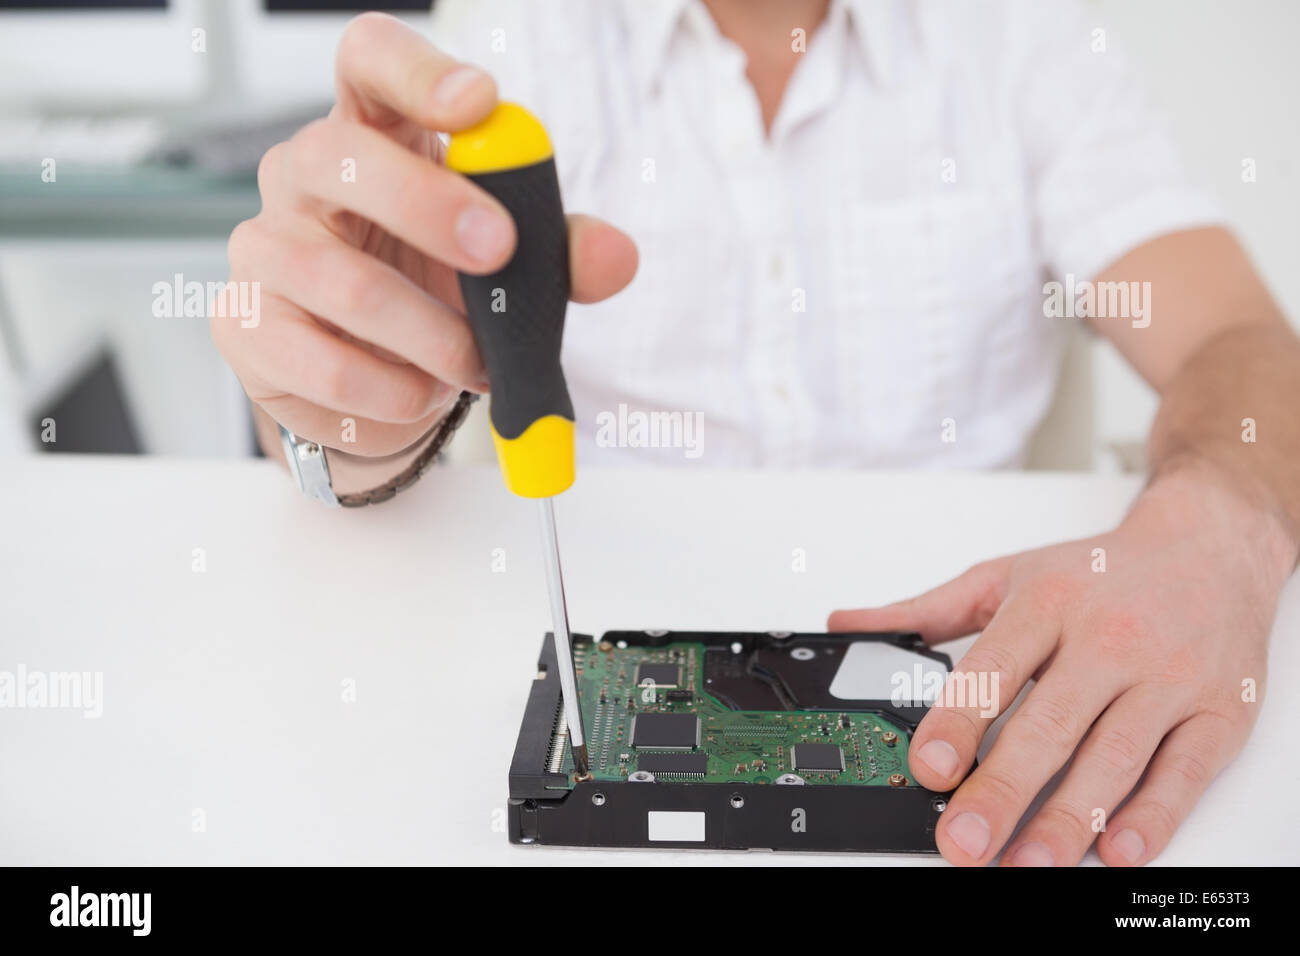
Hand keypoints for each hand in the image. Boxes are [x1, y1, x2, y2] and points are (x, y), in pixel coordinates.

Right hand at [215, 13, 637, 455]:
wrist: (372, 385)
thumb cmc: (435, 294)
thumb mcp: (507, 267)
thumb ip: (560, 254)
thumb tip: (614, 258)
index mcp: (373, 132)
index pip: (370, 61)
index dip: (419, 73)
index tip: (479, 104)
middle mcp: (304, 175)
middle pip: (341, 154)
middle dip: (430, 204)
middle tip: (498, 251)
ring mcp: (264, 248)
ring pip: (340, 279)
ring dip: (431, 334)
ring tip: (475, 365)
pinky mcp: (246, 325)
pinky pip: (321, 361)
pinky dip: (392, 388)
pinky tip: (420, 393)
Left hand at [829, 464, 1294, 865]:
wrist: (1209, 547)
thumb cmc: (1098, 572)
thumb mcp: (1004, 576)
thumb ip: (924, 611)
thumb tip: (846, 626)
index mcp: (1047, 603)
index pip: (994, 669)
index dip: (958, 722)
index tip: (928, 767)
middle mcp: (1109, 638)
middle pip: (1050, 725)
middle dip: (1002, 790)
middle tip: (963, 841)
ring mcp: (1167, 676)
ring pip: (1115, 756)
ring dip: (1069, 818)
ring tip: (1027, 862)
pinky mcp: (1218, 711)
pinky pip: (1185, 770)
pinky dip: (1154, 815)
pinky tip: (1118, 848)